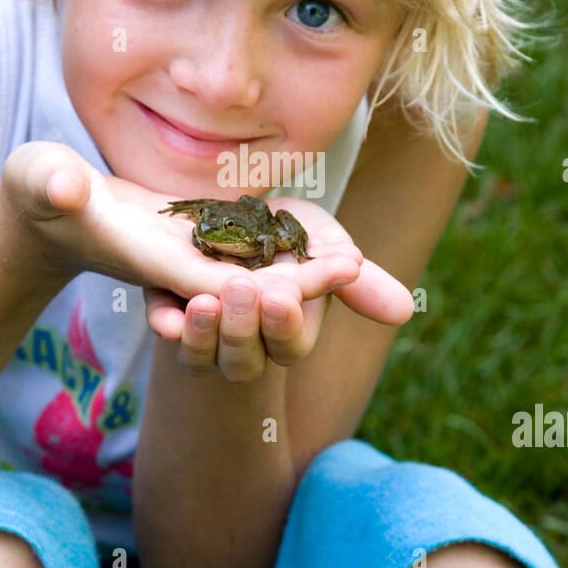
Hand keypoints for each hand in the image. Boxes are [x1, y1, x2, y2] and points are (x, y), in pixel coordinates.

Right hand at [0, 143, 410, 328]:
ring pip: (255, 275)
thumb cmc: (34, 192)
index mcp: (143, 258)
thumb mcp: (37, 180)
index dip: (255, 285)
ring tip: (354, 264)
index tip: (305, 279)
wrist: (41, 216)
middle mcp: (175, 265)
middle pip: (244, 289)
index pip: (207, 281)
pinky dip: (287, 253)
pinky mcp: (199, 238)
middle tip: (353, 267)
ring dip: (299, 274)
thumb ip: (49, 184)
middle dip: (295, 287)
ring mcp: (191, 255)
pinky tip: (329, 247)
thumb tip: (65, 187)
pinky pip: (251, 254)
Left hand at [142, 197, 414, 382]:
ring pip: (201, 358)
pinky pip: (162, 323)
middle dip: (244, 329)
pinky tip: (166, 317)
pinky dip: (165, 323)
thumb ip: (359, 280)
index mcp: (287, 329)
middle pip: (244, 362)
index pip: (289, 345)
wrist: (228, 205)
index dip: (286, 327)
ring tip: (206, 303)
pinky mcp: (165, 303)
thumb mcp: (326, 245)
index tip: (285, 296)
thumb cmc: (287, 232)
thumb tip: (405, 311)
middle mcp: (244, 339)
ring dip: (205, 335)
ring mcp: (202, 327)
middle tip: (244, 289)